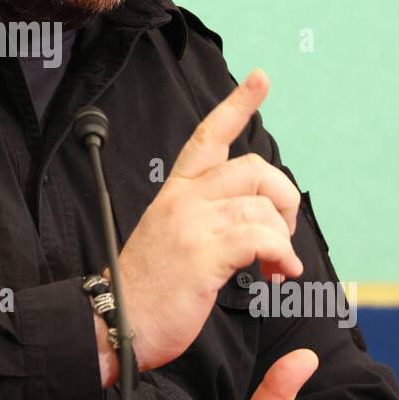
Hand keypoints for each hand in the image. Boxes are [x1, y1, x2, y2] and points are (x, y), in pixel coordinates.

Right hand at [116, 69, 303, 374]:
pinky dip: (281, 256)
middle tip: (282, 234)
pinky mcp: (204, 254)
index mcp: (175, 191)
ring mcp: (193, 224)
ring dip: (283, 240)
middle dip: (283, 200)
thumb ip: (204, 214)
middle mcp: (184, 199)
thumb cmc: (148, 288)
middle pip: (254, 170)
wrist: (115, 321)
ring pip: (262, 208)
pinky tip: (279, 274)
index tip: (260, 78)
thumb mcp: (171, 235)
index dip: (238, 104)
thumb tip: (254, 217)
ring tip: (277, 267)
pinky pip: (262, 239)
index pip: (208, 136)